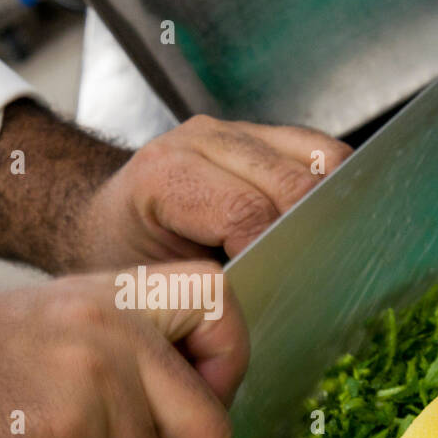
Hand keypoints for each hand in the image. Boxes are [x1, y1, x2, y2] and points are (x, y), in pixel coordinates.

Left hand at [74, 114, 352, 268]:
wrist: (105, 220)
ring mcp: (236, 131)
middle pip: (293, 184)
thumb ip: (202, 289)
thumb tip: (262, 306)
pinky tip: (316, 221)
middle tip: (301, 274)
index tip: (275, 288)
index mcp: (165, 175)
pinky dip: (332, 186)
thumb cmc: (125, 258)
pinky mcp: (262, 132)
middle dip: (305, 234)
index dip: (271, 255)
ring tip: (311, 247)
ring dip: (328, 206)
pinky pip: (321, 152)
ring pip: (321, 159)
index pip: (247, 212)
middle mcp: (203, 140)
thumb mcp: (151, 284)